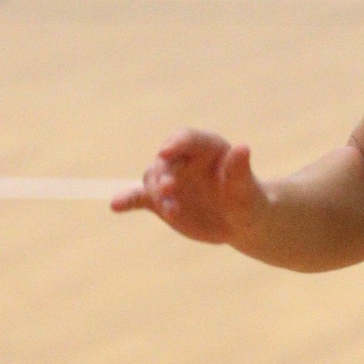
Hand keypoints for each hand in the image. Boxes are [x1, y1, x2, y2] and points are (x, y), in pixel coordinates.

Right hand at [111, 129, 266, 244]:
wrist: (239, 224)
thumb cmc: (248, 202)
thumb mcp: (247, 190)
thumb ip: (241, 171)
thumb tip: (243, 147)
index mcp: (208, 148)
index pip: (188, 139)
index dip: (176, 143)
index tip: (166, 151)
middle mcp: (184, 160)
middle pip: (166, 161)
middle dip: (164, 173)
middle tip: (168, 189)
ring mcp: (170, 179)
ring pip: (153, 180)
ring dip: (156, 193)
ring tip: (171, 211)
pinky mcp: (159, 200)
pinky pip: (138, 198)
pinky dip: (127, 200)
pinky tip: (115, 205)